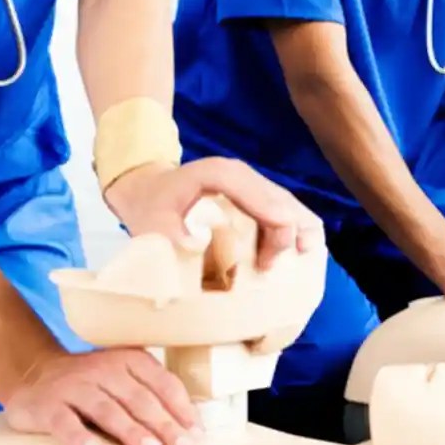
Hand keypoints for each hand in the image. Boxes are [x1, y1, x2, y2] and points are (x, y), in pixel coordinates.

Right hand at [5, 348, 201, 444]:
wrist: (34, 375)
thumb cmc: (90, 384)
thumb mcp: (122, 380)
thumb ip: (149, 395)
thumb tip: (188, 429)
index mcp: (128, 360)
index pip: (161, 382)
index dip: (181, 407)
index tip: (196, 432)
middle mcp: (103, 369)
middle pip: (139, 398)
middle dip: (163, 424)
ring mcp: (75, 386)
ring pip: (107, 409)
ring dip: (131, 431)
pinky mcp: (48, 405)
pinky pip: (64, 422)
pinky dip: (78, 437)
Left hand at [103, 158, 324, 269]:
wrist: (148, 188)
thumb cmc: (152, 207)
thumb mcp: (152, 222)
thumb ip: (172, 237)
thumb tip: (201, 252)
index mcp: (221, 174)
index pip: (262, 196)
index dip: (276, 227)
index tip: (268, 263)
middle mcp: (242, 175)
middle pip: (284, 203)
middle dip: (288, 238)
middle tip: (268, 270)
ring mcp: (252, 183)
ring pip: (292, 207)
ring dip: (297, 238)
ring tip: (290, 268)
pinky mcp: (257, 195)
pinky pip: (287, 213)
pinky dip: (294, 235)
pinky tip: (291, 259)